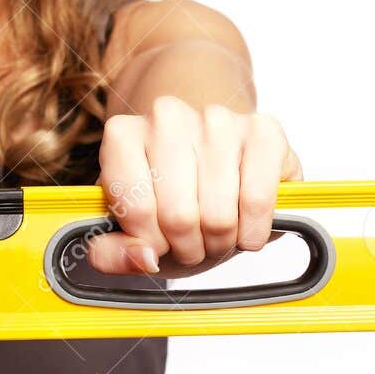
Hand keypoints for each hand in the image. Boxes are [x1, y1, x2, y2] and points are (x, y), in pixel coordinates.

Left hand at [89, 96, 302, 276]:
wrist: (211, 170)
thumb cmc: (166, 200)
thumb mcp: (127, 232)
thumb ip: (112, 253)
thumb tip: (144, 257)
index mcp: (123, 135)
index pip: (135, 211)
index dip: (149, 243)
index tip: (155, 242)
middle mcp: (167, 116)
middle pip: (179, 216)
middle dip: (187, 247)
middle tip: (190, 242)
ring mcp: (216, 119)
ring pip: (218, 215)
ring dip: (220, 242)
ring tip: (215, 233)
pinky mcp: (262, 131)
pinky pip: (257, 201)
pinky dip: (253, 231)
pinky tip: (245, 227)